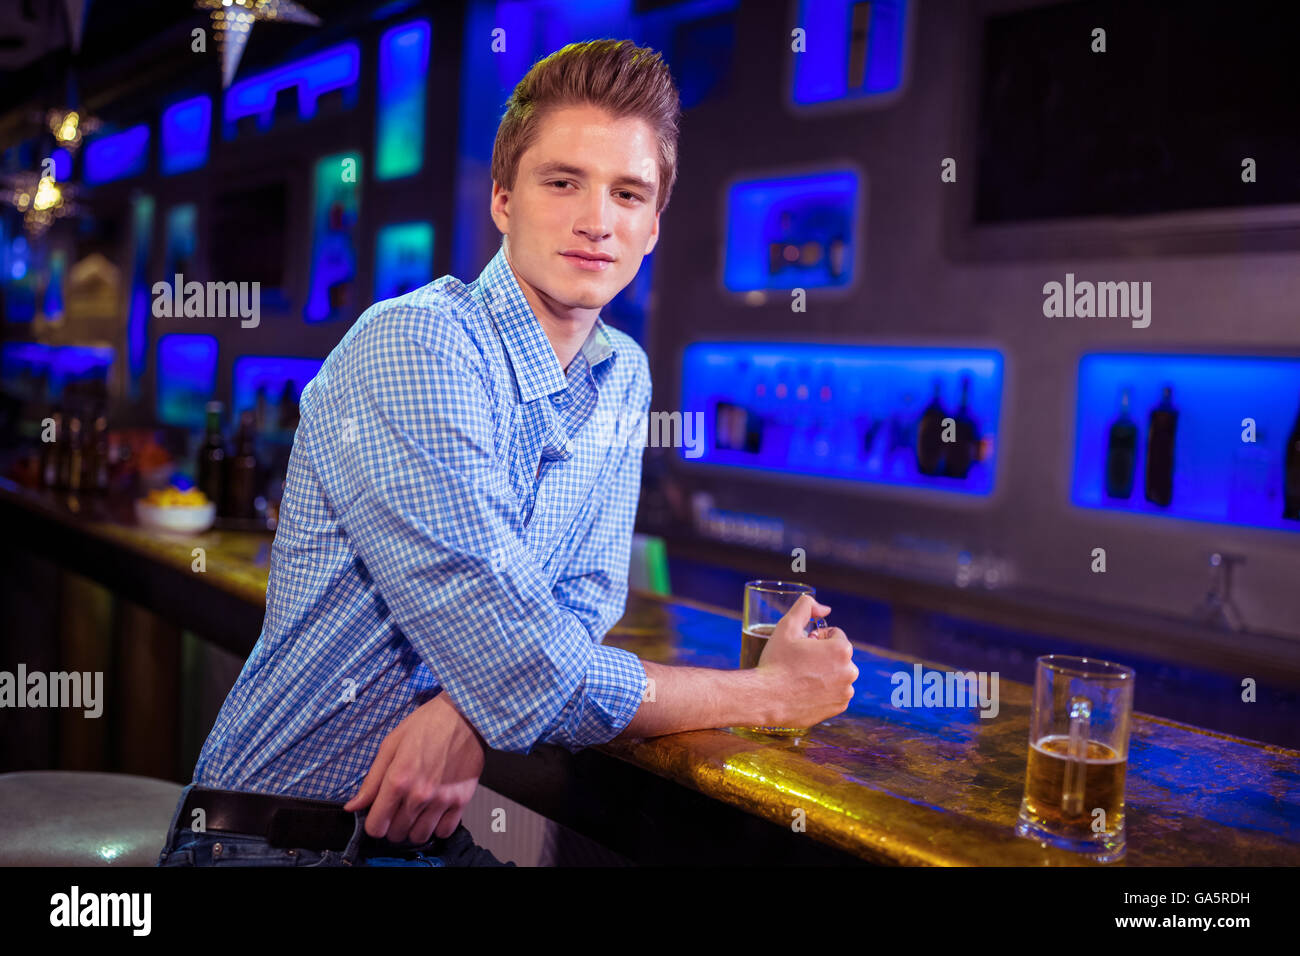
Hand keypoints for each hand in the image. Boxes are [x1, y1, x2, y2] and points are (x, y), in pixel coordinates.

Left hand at [343, 692, 485, 843]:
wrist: (465, 715)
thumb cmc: (427, 724)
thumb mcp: (391, 745)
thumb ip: (371, 781)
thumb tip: (353, 806)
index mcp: (397, 780)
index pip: (376, 826)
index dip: (374, 824)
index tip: (378, 816)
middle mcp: (419, 794)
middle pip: (396, 834)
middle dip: (392, 825)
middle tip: (397, 810)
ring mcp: (442, 799)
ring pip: (419, 836)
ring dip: (413, 829)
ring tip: (415, 812)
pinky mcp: (461, 800)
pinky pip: (445, 831)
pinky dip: (437, 827)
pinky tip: (434, 813)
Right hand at [756, 593, 857, 727]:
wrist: (766, 699)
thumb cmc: (776, 662)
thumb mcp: (786, 626)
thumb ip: (806, 606)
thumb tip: (825, 609)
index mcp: (842, 650)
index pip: (835, 634)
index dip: (815, 638)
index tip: (801, 647)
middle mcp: (850, 672)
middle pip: (838, 655)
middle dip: (822, 655)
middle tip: (799, 662)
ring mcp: (845, 692)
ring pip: (837, 674)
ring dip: (824, 672)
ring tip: (801, 677)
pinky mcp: (838, 708)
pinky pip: (835, 693)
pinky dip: (824, 691)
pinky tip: (805, 691)